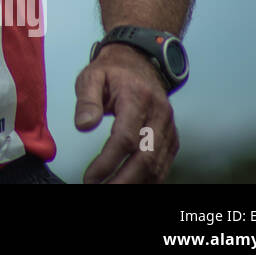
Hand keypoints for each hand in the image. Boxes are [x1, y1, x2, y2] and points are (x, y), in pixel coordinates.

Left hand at [74, 42, 179, 182]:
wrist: (140, 62)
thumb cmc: (112, 72)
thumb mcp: (92, 76)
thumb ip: (87, 101)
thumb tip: (83, 126)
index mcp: (138, 98)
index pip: (125, 138)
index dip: (108, 162)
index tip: (90, 178)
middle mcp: (159, 115)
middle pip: (145, 157)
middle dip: (123, 180)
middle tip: (100, 192)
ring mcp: (169, 128)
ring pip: (157, 165)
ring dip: (136, 184)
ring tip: (111, 190)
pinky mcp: (172, 138)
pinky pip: (163, 165)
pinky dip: (149, 180)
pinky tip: (130, 185)